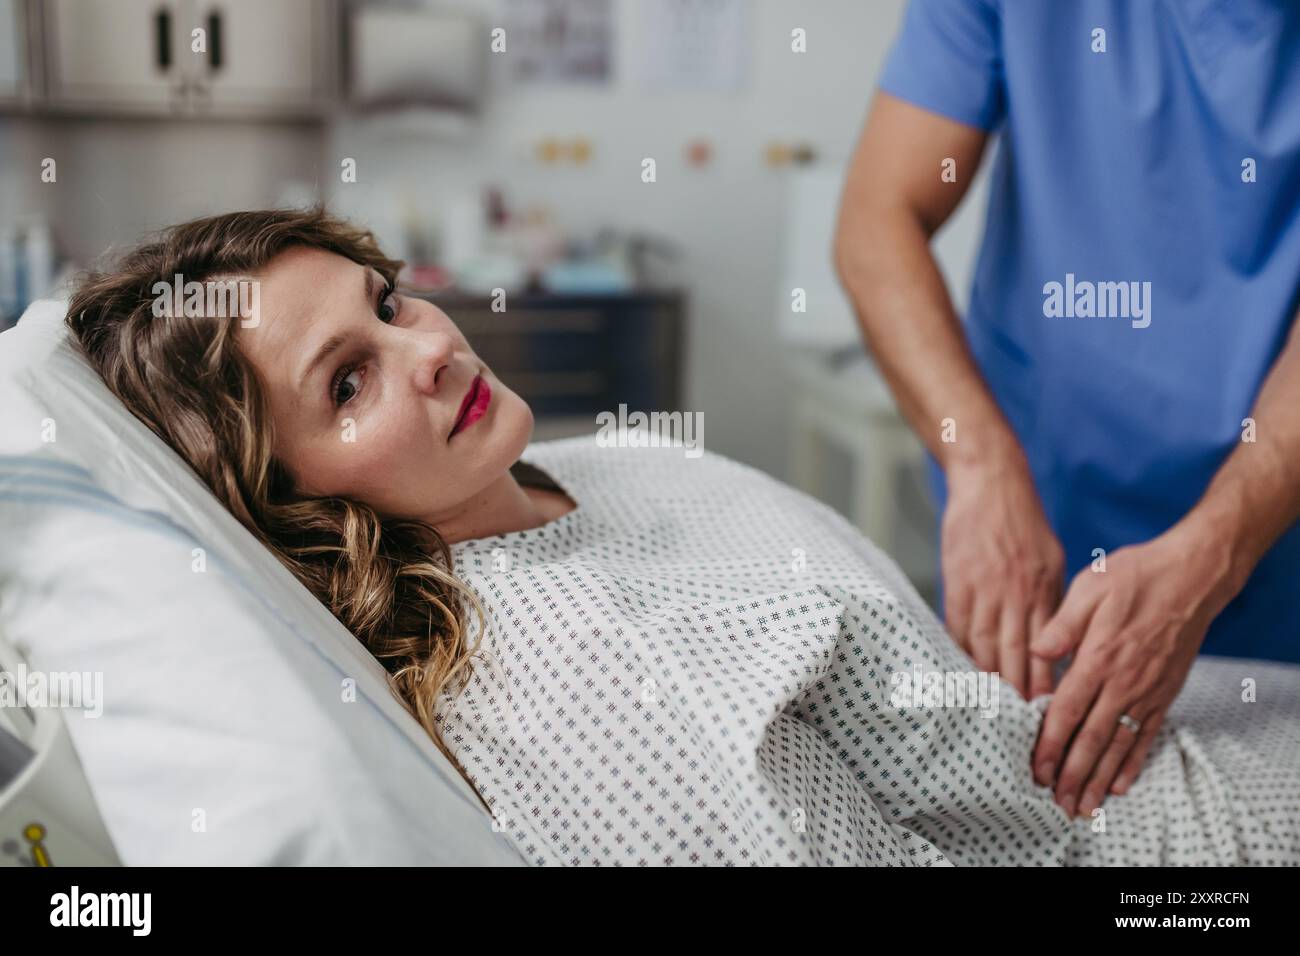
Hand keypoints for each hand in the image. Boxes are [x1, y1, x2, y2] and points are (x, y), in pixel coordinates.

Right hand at [941, 452, 1064, 699]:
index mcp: (1042, 591)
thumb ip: (1052, 602)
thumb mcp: (1052, 560)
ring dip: (985, 679)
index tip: (1043, 714)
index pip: (1044, 649)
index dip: (1042, 683)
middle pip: (1014, 654)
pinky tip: (958, 672)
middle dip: (1014, 693)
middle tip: (1014, 727)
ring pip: (984, 644)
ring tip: (985, 710)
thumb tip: (1052, 643)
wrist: (990, 484)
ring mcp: (984, 589)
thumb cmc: (1024, 523)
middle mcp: (1015, 595)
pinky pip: (957, 624)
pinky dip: (958, 650)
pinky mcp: (957, 581)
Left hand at [1029, 523, 1240, 816]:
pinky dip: (1133, 762)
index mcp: (1099, 658)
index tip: (1037, 770)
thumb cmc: (1135, 576)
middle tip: (1056, 802)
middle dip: (1072, 774)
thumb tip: (1038, 651)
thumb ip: (1062, 624)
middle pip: (1093, 738)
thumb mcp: (1090, 587)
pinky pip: (1147, 735)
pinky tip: (1119, 783)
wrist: (1191, 576)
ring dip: (1100, 777)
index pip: (1068, 710)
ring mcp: (1147, 691)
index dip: (1051, 744)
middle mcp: (1124, 682)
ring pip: (1120, 744)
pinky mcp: (1165, 692)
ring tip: (1084, 805)